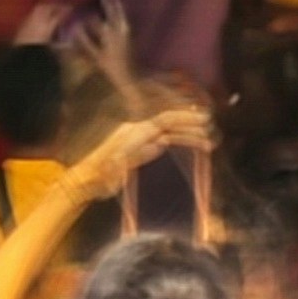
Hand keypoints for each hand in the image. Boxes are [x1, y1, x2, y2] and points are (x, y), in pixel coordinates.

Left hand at [86, 97, 212, 191]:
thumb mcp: (117, 167)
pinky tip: (188, 143)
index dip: (185, 119)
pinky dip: (177, 140)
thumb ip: (138, 154)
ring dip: (187, 134)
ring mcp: (137, 137)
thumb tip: (161, 142)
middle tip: (211, 128)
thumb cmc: (101, 176)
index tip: (203, 120)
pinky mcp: (138, 147)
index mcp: (134, 132)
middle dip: (191, 124)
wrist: (86, 179)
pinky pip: (162, 139)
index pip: (165, 120)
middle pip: (169, 123)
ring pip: (168, 131)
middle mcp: (136, 130)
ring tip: (206, 141)